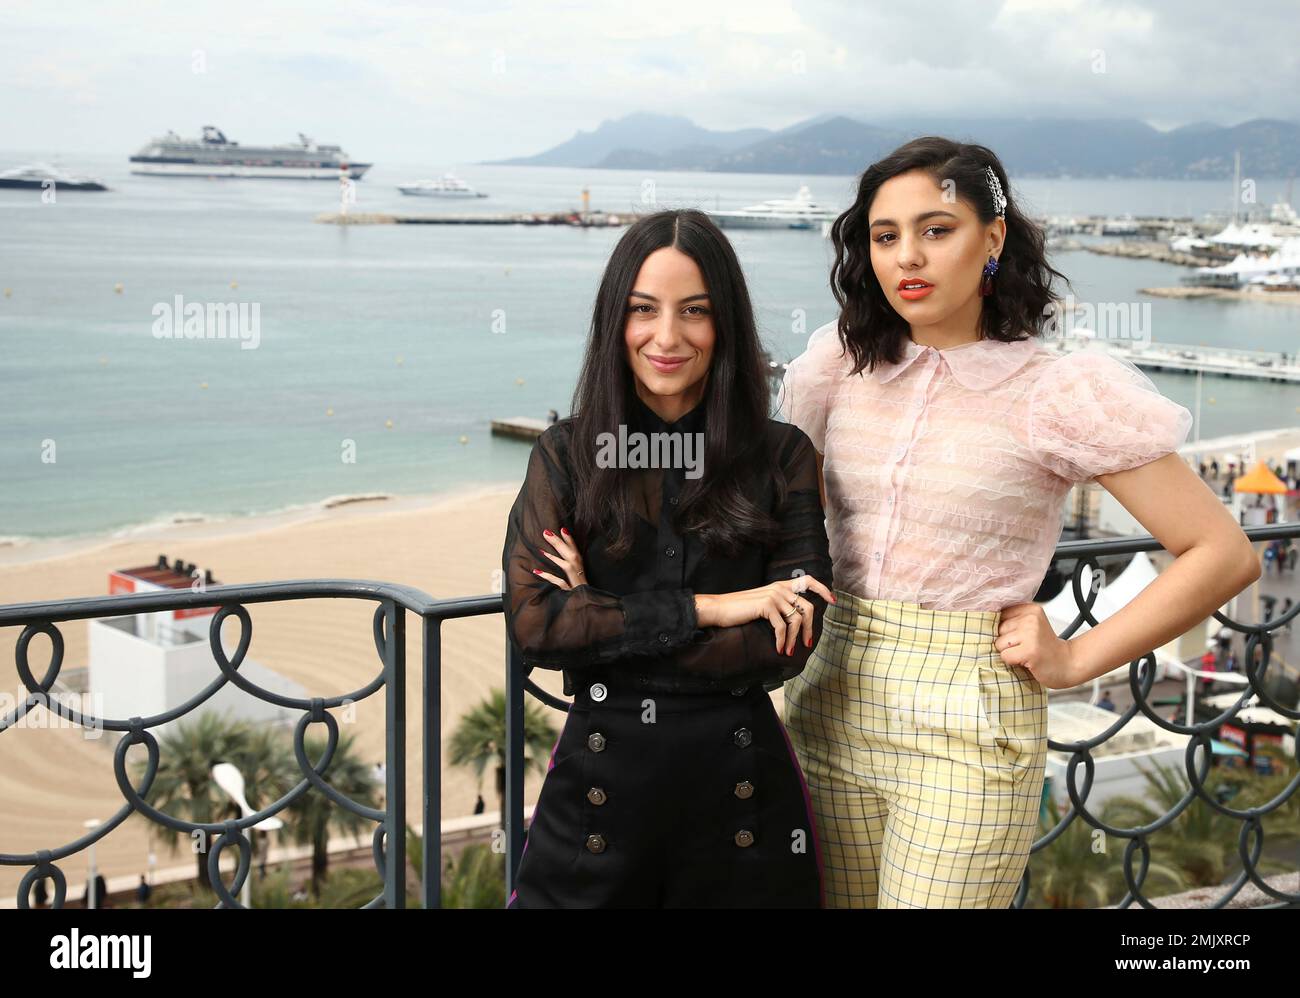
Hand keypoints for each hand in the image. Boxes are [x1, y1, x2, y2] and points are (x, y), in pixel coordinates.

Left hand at [532, 527, 586, 589]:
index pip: (576, 552)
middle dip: (559, 543)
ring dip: (554, 557)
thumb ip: (570, 571)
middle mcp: (580, 575)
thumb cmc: (580, 595)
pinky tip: (537, 571)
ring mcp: (576, 584)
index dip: (570, 541)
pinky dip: (549, 576)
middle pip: (571, 556)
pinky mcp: (571, 593)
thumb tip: (559, 558)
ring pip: (567, 566)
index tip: (563, 529)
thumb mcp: (577, 582)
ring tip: (540, 549)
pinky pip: (560, 583)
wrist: (587, 611)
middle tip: (546, 532)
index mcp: (582, 571)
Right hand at [696, 576, 835, 656]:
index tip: (832, 600)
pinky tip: (780, 649)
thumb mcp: (763, 604)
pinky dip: (783, 641)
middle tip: (807, 643)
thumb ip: (780, 605)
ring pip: (796, 620)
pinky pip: (782, 627)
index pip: (808, 580)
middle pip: (807, 607)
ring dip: (794, 639)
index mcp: (780, 585)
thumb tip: (797, 619)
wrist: (719, 609)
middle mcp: (779, 588)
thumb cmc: (739, 610)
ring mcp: (773, 595)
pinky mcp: (766, 605)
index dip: (822, 589)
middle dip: (810, 628)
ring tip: (790, 650)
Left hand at [995, 602, 1078, 688]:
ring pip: (998, 643)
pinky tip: (1027, 660)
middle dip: (1006, 642)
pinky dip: (1012, 662)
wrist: (1068, 664)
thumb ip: (1012, 620)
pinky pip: (1005, 656)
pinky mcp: (1030, 650)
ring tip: (1025, 653)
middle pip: (997, 630)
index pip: (998, 614)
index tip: (1016, 636)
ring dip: (1009, 653)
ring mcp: (1031, 633)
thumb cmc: (1044, 647)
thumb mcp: (1031, 626)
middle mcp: (1031, 618)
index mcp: (1030, 609)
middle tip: (1024, 647)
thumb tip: (981, 623)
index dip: (1002, 629)